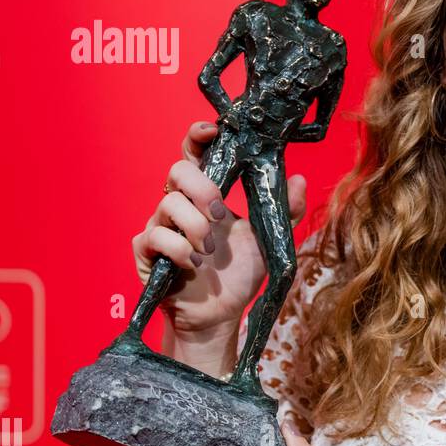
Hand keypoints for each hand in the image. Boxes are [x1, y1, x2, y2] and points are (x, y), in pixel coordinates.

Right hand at [131, 120, 307, 335]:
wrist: (220, 315)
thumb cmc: (239, 274)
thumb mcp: (269, 242)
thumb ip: (285, 212)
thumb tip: (299, 179)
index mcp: (206, 196)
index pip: (195, 155)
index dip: (197, 137)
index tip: (212, 130)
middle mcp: (180, 205)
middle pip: (177, 172)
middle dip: (202, 187)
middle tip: (221, 212)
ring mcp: (161, 227)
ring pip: (168, 205)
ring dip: (195, 226)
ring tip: (210, 249)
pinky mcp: (147, 252)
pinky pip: (155, 237)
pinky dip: (179, 249)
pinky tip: (193, 263)